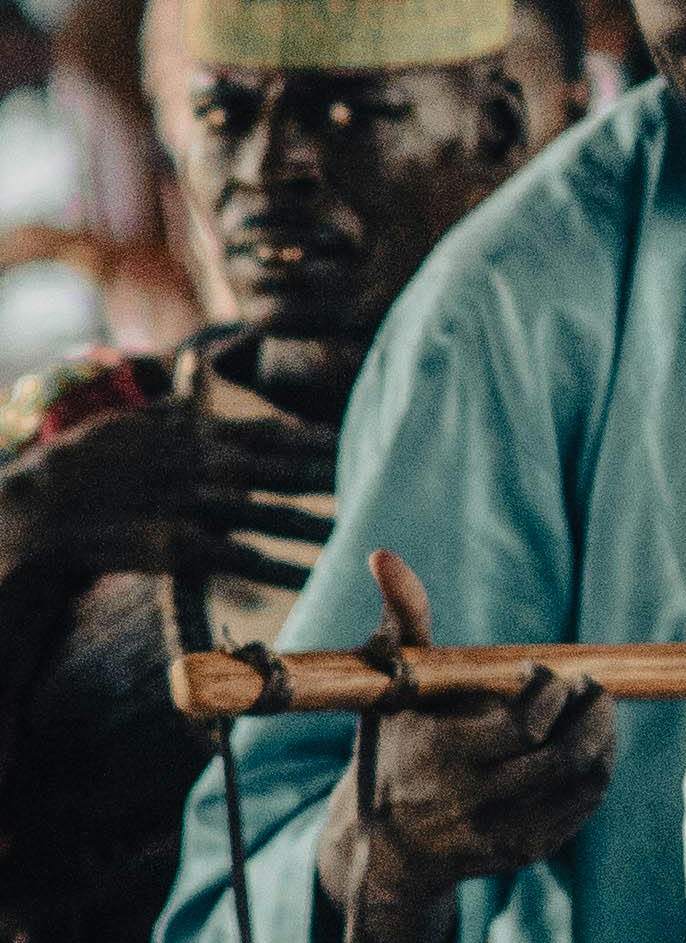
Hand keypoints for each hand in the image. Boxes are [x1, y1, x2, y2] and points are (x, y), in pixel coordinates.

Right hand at [0, 400, 336, 596]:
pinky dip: (283, 567)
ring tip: (364, 523)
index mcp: (199, 435)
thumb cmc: (88, 463)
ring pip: (275, 513)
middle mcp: (206, 465)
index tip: (357, 438)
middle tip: (385, 472)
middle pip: (286, 469)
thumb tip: (198, 368)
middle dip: (335, 473)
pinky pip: (245, 559)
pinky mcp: (183, 546)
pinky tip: (316, 574)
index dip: (316, 438)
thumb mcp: (137, 420)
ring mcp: (197, 506)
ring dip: (321, 521)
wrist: (43, 507)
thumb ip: (178, 400)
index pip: (272, 432)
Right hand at [317, 552, 618, 942]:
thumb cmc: (390, 748)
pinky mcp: (521, 854)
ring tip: (598, 709)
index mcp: (438, 756)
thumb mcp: (389, 688)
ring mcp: (498, 835)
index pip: (524, 725)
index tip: (539, 671)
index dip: (547, 691)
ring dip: (603, 738)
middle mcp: (469, 802)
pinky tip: (589, 747)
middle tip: (592, 684)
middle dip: (589, 711)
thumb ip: (401, 622)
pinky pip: (580, 811)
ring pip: (581, 783)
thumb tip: (383, 555)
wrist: (381, 849)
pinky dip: (596, 773)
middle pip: (562, 755)